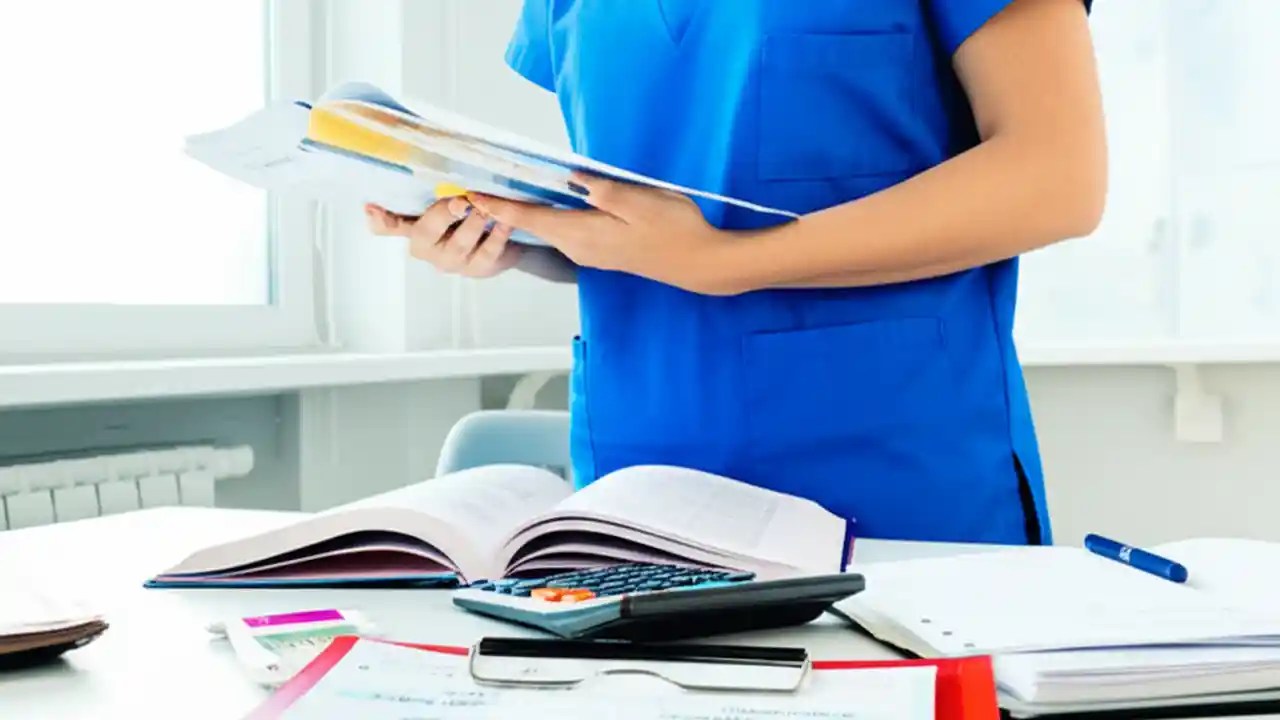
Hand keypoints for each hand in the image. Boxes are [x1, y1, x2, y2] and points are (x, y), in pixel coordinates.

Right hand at [365, 198, 521, 278]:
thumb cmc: (459, 224)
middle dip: (442, 215)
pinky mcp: (481, 268)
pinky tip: (504, 221)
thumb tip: (368, 209)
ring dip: (471, 225)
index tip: (374, 208)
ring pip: (458, 246)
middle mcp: (430, 252)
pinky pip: (488, 253)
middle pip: (426, 235)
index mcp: (415, 235)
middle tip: (460, 200)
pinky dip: (497, 236)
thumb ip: (405, 214)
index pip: (393, 227)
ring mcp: (455, 263)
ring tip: (484, 208)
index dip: (385, 220)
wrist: (496, 242)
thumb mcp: (434, 213)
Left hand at [469, 174, 738, 294]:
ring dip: (525, 215)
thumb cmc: (672, 229)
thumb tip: (570, 176)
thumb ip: (599, 189)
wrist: (698, 263)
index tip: (471, 194)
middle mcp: (579, 247)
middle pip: (533, 224)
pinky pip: (565, 233)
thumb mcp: (637, 200)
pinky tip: (547, 207)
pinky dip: (548, 220)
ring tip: (502, 197)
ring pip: (549, 229)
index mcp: (581, 232)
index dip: (498, 205)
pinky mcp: (602, 252)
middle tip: (477, 191)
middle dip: (504, 210)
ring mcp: (590, 253)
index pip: (529, 216)